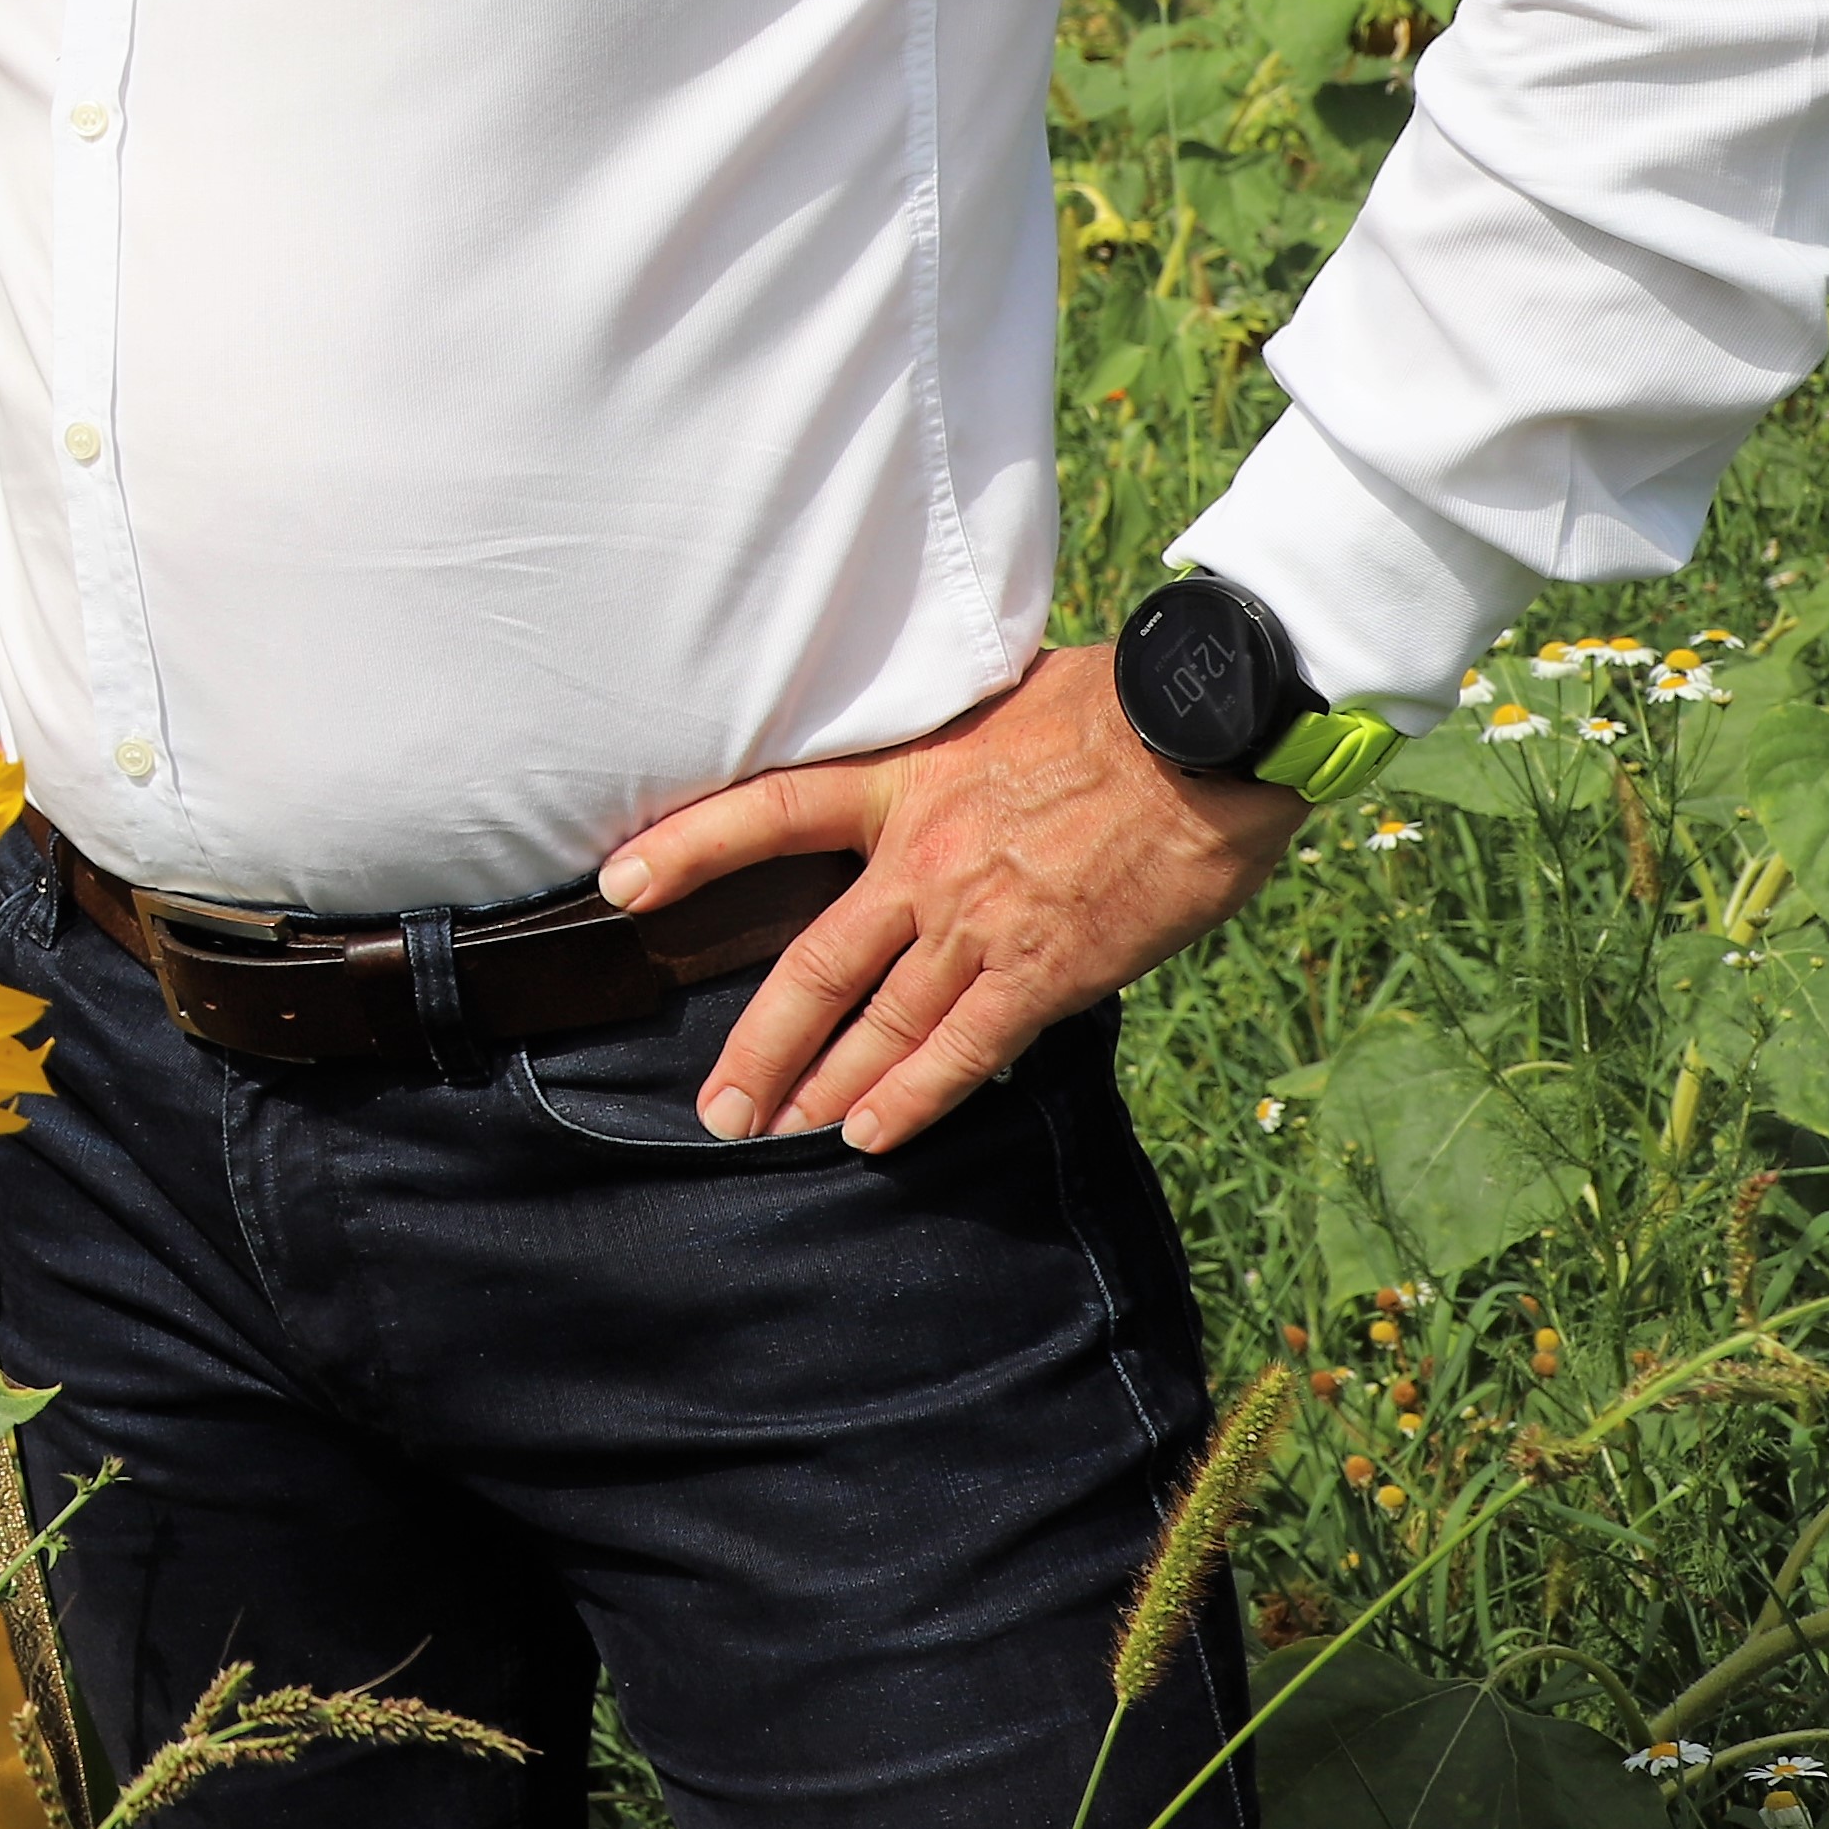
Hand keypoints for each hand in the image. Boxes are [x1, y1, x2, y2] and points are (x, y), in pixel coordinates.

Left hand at [601, 642, 1297, 1154]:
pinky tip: (872, 1134)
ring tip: (776, 1129)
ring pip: (880, 1023)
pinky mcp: (1047, 969)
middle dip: (759, 1046)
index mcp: (903, 778)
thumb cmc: (1119, 702)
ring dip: (823, 1086)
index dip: (688, 848)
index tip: (619, 885)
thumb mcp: (1001, 695)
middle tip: (717, 1107)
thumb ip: (946, 738)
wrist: (1208, 730)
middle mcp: (921, 862)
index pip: (769, 812)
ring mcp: (981, 922)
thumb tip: (931, 738)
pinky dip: (914, 1096)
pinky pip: (965, 1048)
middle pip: (813, 967)